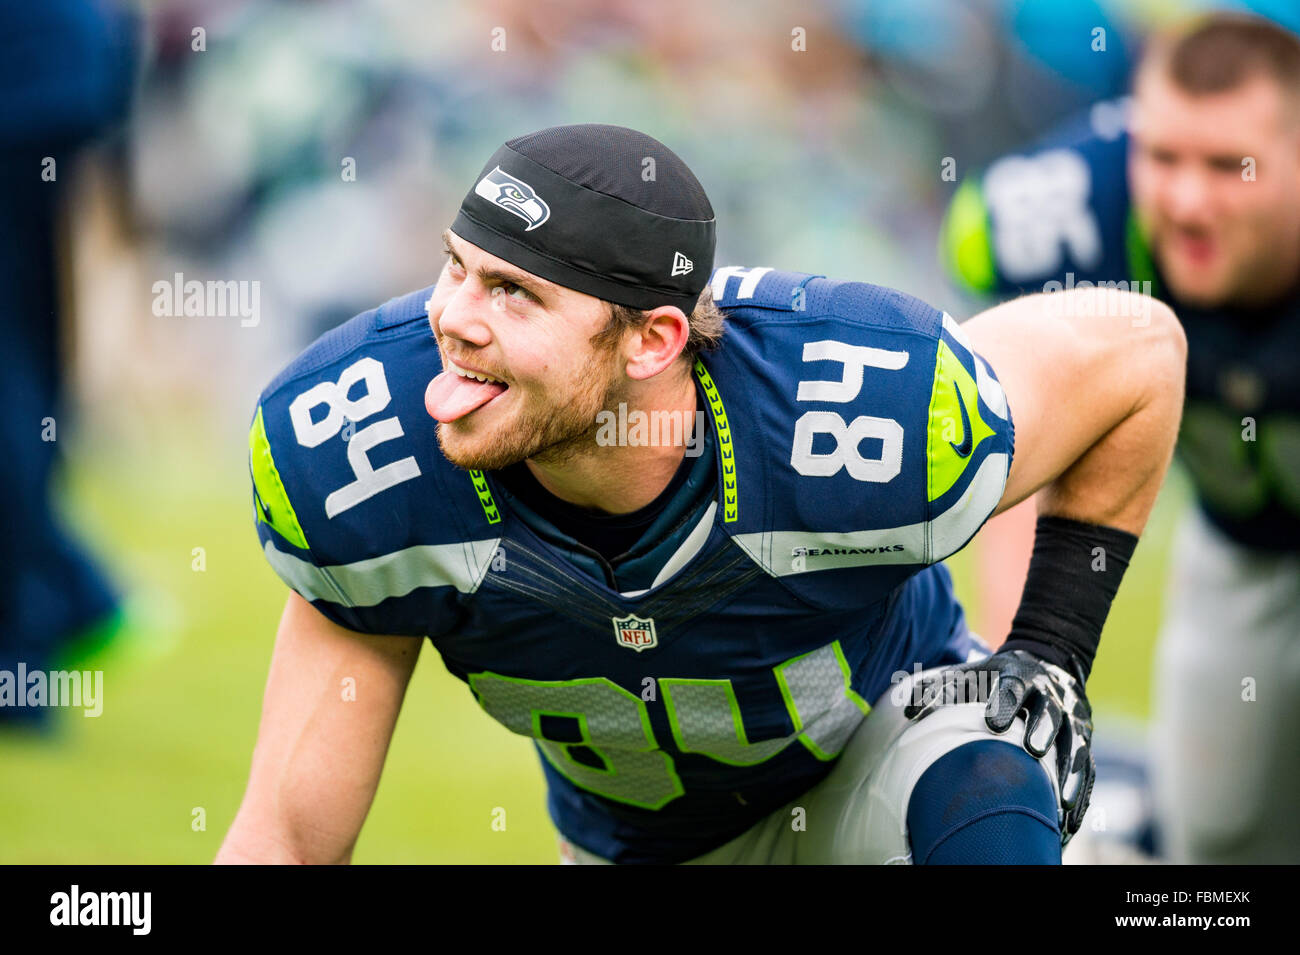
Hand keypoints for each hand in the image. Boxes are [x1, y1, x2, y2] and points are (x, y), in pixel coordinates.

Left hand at [902, 648, 1094, 844]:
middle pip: (1049, 713)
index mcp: (1019, 676)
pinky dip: (1080, 794)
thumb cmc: (996, 676)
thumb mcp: (970, 673)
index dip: (1003, 703)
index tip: (993, 724)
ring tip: (1061, 802)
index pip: (1012, 687)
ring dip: (1069, 772)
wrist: (1048, 661)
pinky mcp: (1084, 740)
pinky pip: (1087, 769)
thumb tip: (907, 711)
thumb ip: (938, 688)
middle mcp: (1050, 697)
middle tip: (1033, 751)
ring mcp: (1072, 719)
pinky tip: (1070, 822)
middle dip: (1042, 730)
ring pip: (1075, 745)